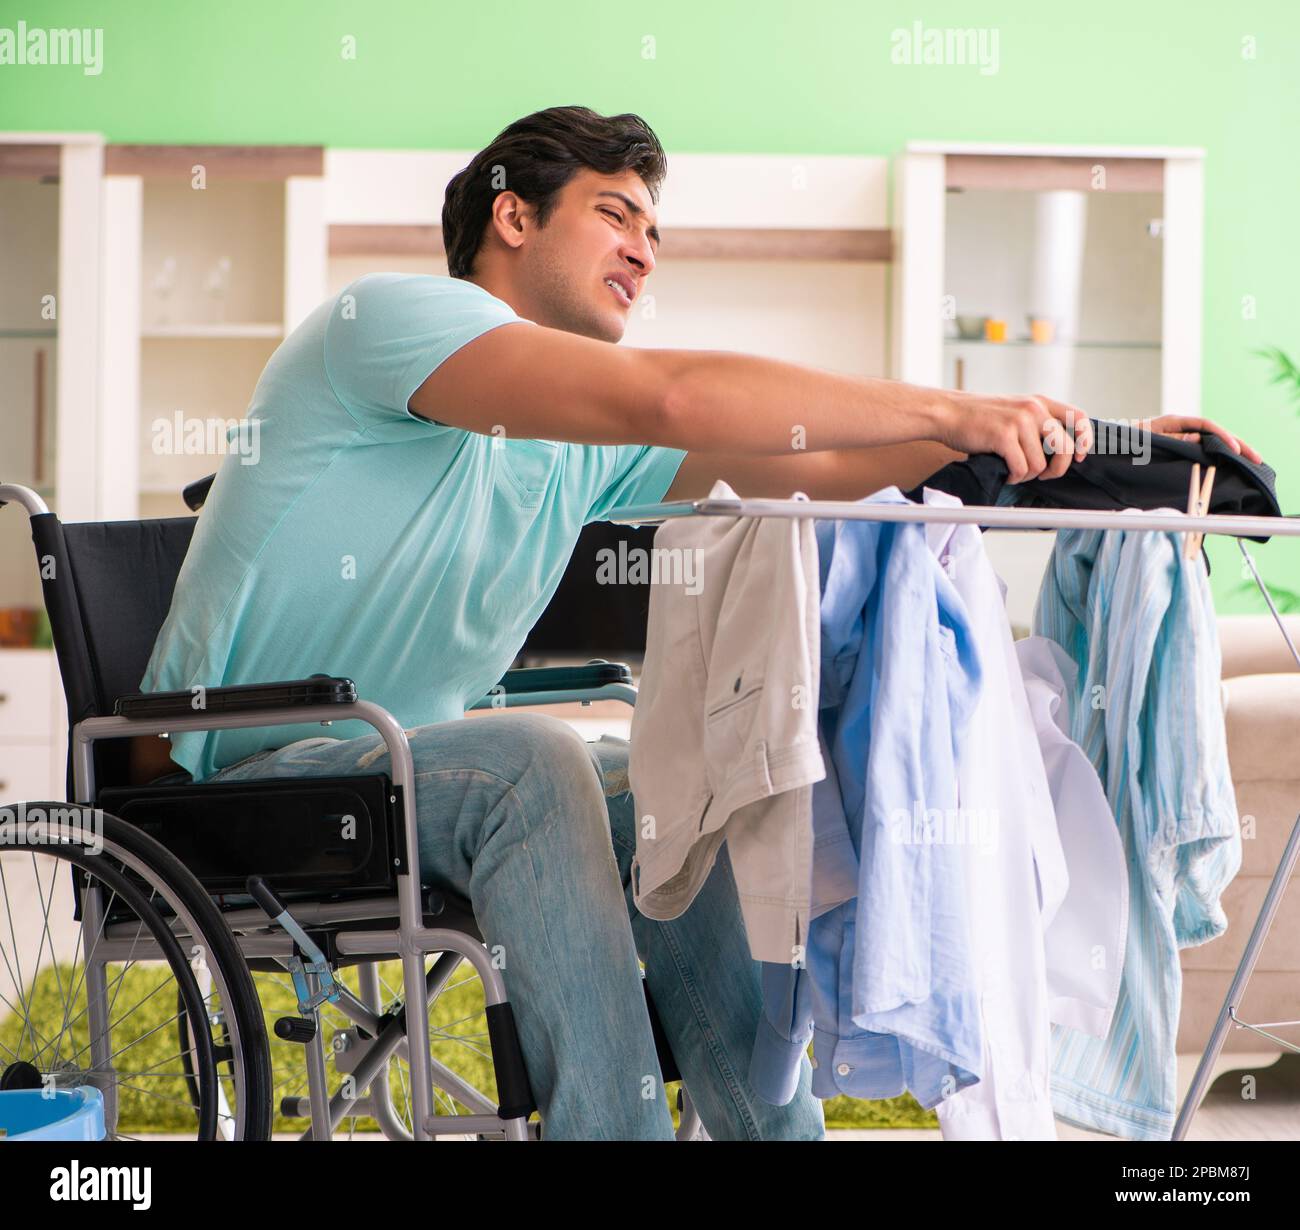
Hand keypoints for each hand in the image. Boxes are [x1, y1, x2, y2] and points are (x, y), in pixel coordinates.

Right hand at [935, 391, 1092, 482]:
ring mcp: (1019, 422)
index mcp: (1039, 402)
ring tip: (1014, 470)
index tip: (1079, 457)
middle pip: (1064, 448)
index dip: (1085, 441)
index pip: (1079, 418)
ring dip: (1027, 475)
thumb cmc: (977, 416)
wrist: (947, 412)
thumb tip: (1056, 450)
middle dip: (1056, 469)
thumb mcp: (1014, 410)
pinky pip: (1020, 469)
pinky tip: (1004, 472)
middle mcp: (1033, 409)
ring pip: (1039, 464)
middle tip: (1042, 474)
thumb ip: (1036, 423)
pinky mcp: (1003, 436)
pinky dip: (1013, 477)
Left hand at [1136, 415, 1262, 464]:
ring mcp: (1182, 435)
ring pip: (1213, 441)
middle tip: (1257, 458)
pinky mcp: (1181, 445)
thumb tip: (1198, 438)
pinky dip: (1219, 455)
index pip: (1206, 425)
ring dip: (1232, 450)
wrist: (1111, 445)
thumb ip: (1172, 440)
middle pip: (1216, 433)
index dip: (1223, 437)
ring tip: (1251, 461)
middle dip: (1237, 445)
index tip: (1235, 450)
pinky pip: (1204, 448)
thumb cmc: (1126, 442)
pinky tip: (1231, 464)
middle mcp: (1181, 426)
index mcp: (1174, 421)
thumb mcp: (1148, 441)